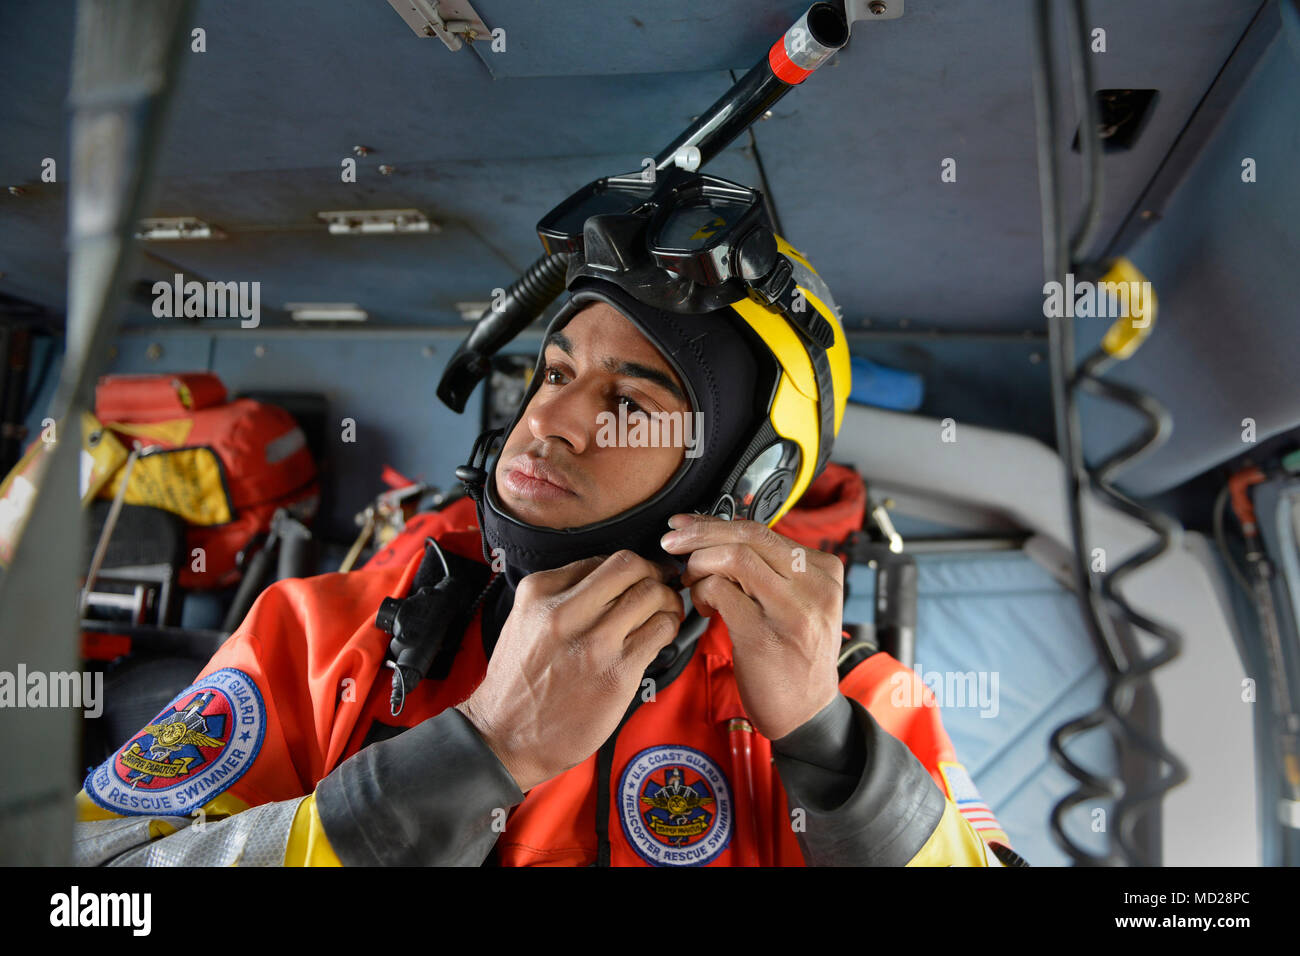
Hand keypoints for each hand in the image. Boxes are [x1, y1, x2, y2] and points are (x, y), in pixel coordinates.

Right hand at [455, 550, 683, 791]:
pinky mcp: (617, 672)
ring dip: (667, 600)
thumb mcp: (523, 621)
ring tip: (665, 612)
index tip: (641, 577)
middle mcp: (564, 612)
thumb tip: (609, 580)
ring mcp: (593, 642)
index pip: (602, 560)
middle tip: (662, 587)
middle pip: (630, 567)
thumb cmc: (518, 683)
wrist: (505, 737)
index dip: (630, 567)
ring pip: (651, 595)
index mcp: (538, 592)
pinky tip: (662, 635)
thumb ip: (560, 595)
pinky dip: (669, 626)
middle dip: (654, 574)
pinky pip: (660, 630)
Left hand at [660, 513, 842, 739]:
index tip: (687, 525)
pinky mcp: (764, 635)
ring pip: (734, 557)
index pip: (763, 529)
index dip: (717, 522)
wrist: (807, 712)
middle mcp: (814, 586)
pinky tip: (703, 607)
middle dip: (700, 533)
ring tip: (692, 581)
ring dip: (699, 564)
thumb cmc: (796, 655)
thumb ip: (770, 568)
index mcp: (824, 570)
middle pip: (749, 535)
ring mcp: (791, 610)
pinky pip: (720, 591)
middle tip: (673, 542)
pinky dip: (701, 593)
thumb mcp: (798, 601)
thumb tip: (716, 533)